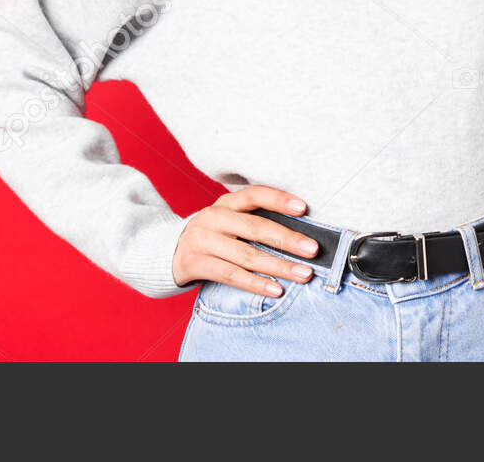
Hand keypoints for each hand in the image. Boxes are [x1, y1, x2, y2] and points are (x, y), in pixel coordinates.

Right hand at [171, 184, 321, 296]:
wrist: (171, 252)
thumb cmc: (214, 236)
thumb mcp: (229, 221)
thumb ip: (255, 221)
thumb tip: (300, 234)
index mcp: (226, 203)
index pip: (255, 195)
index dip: (279, 200)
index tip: (304, 209)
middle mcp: (213, 217)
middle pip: (255, 228)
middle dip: (287, 240)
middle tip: (313, 250)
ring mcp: (203, 240)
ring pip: (246, 255)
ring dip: (278, 266)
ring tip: (303, 275)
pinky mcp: (195, 263)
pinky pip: (231, 275)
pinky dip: (256, 283)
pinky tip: (276, 289)